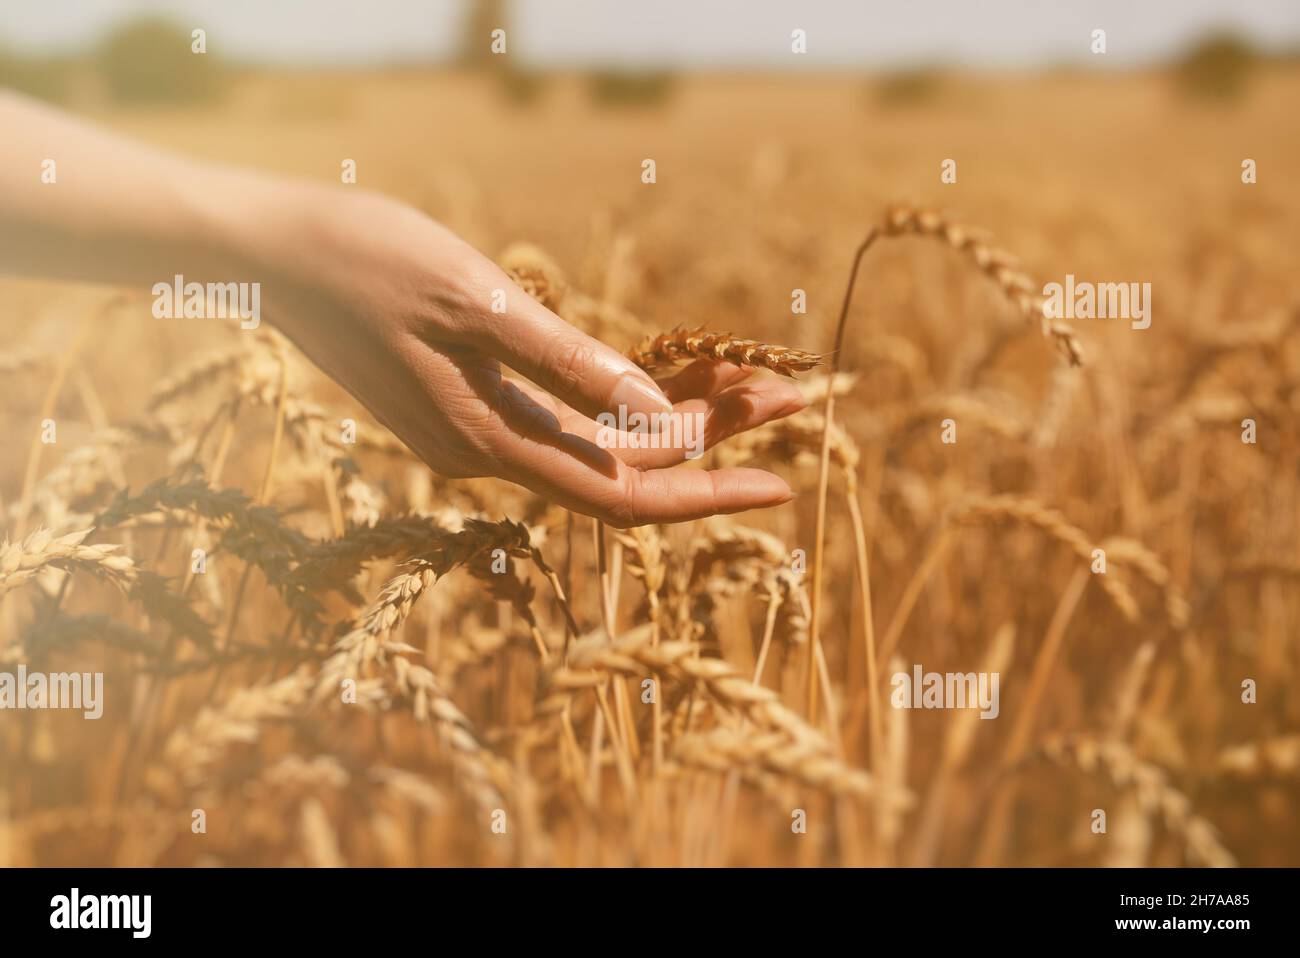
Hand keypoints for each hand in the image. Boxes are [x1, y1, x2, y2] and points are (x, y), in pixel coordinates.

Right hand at [242, 187, 803, 526]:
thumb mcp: (479, 305)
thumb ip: (569, 367)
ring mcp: (477, 432)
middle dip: (712, 436)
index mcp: (491, 440)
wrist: (274, 254)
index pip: (624, 494)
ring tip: (752, 379)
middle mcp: (490, 452)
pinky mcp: (468, 403)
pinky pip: (567, 416)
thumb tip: (657, 420)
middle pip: (624, 464)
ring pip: (599, 440)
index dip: (708, 494)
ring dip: (675, 414)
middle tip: (789, 397)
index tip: (780, 488)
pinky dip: (623, 397)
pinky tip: (668, 370)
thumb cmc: (369, 262)